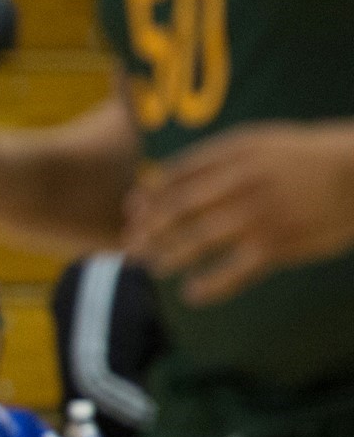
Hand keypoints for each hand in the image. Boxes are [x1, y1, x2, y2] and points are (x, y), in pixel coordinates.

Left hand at [123, 120, 353, 304]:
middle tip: (130, 247)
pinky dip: (209, 286)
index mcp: (234, 154)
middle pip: (177, 211)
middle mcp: (240, 183)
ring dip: (167, 258)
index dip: (149, 198)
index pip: (175, 178)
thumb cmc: (306, 159)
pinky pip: (233, 272)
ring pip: (197, 242)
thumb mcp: (260, 142)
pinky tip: (192, 294)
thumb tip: (166, 179)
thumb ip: (215, 159)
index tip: (132, 213)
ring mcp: (257, 216)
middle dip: (148, 231)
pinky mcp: (277, 245)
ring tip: (153, 269)